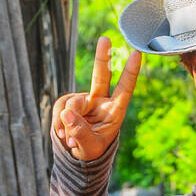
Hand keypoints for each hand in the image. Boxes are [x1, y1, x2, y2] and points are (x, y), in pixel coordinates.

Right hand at [51, 36, 140, 160]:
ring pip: (72, 102)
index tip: (137, 53)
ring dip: (67, 121)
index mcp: (114, 112)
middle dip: (102, 57)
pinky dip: (58, 122)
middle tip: (105, 39)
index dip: (130, 72)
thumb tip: (67, 113)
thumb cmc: (91, 152)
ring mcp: (84, 101)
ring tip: (69, 139)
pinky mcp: (68, 104)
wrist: (76, 156)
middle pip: (101, 76)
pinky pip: (60, 108)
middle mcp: (100, 102)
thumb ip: (80, 132)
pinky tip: (62, 134)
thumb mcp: (89, 147)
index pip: (125, 89)